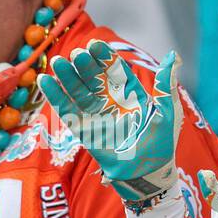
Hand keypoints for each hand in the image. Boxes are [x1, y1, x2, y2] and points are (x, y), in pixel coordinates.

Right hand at [39, 42, 181, 201]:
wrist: (148, 172)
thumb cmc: (161, 142)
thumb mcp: (168, 111)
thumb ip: (166, 84)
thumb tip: (172, 55)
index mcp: (130, 93)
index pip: (114, 70)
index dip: (104, 57)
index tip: (95, 45)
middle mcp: (110, 100)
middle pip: (93, 77)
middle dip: (85, 65)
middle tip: (77, 54)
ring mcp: (95, 114)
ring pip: (78, 91)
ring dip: (67, 76)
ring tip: (57, 62)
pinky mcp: (83, 129)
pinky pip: (67, 111)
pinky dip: (55, 96)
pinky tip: (45, 81)